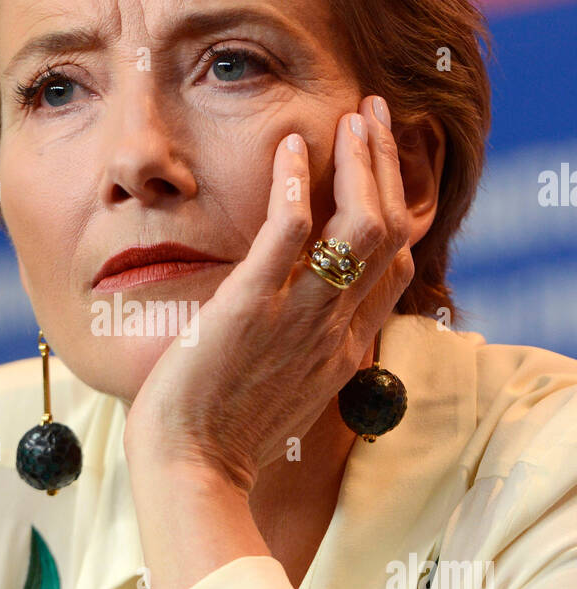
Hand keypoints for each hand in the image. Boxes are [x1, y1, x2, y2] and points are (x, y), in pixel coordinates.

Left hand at [123, 95, 414, 492]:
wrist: (191, 473)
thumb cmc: (224, 437)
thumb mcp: (284, 393)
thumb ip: (302, 352)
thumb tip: (296, 325)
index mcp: (344, 350)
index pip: (395, 268)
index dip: (397, 208)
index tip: (379, 165)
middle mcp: (335, 330)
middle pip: (391, 233)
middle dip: (386, 165)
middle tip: (372, 114)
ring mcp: (298, 319)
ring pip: (360, 225)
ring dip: (359, 161)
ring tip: (348, 116)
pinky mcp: (250, 310)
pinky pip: (289, 234)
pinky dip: (294, 184)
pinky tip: (288, 147)